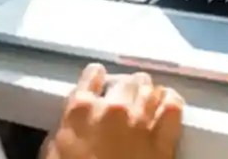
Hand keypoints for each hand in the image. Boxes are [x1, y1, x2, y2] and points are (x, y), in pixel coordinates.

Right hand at [40, 63, 184, 158]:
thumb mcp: (53, 154)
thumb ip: (65, 130)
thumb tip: (71, 123)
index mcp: (81, 111)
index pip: (91, 77)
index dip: (95, 77)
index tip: (98, 78)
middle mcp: (113, 109)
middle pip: (126, 82)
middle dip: (125, 87)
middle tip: (125, 95)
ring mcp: (141, 121)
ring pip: (150, 89)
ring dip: (147, 91)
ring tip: (147, 95)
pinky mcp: (163, 139)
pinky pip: (173, 107)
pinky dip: (171, 101)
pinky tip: (168, 102)